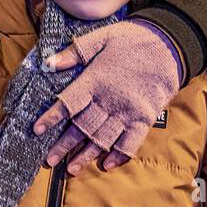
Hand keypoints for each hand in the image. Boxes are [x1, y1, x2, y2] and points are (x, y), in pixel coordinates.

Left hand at [32, 19, 181, 174]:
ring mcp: (127, 112)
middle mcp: (109, 100)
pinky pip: (130, 142)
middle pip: (82, 127)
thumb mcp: (101, 37)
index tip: (37, 130)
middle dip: (64, 145)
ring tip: (71, 169)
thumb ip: (75, 52)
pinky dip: (118, 156)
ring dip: (86, 155)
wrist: (169, 45)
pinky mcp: (144, 118)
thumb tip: (48, 63)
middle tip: (50, 160)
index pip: (68, 103)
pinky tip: (106, 165)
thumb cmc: (132, 39)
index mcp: (95, 80)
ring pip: (102, 139)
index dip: (51, 118)